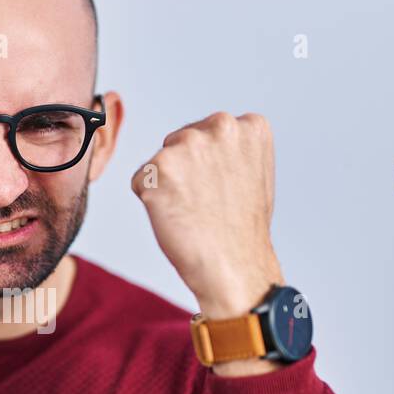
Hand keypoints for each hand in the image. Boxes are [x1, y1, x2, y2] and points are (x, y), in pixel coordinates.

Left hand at [131, 112, 283, 320]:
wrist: (233, 267)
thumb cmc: (241, 229)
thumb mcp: (253, 173)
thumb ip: (232, 148)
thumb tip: (205, 140)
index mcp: (249, 126)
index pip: (208, 132)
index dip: (209, 165)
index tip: (222, 189)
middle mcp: (220, 126)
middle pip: (180, 140)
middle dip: (185, 170)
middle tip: (205, 203)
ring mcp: (188, 145)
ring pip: (160, 160)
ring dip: (166, 185)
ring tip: (191, 210)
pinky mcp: (158, 168)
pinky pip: (140, 180)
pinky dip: (149, 200)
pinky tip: (175, 217)